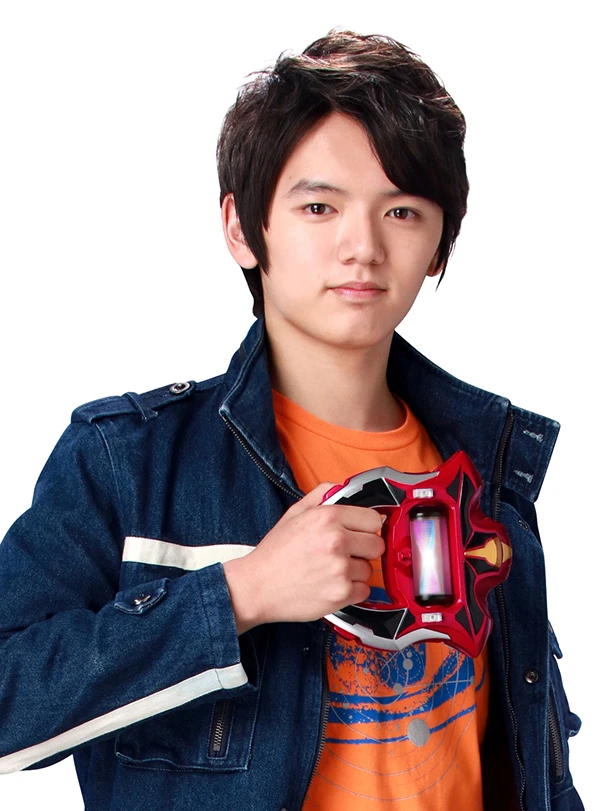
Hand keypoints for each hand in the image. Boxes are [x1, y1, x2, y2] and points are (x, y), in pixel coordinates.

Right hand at [223, 481, 384, 632]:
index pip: (373, 519)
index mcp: (328, 517)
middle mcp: (337, 541)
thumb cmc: (275, 553)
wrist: (257, 586)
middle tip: (345, 554)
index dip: (365, 527)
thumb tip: (342, 488)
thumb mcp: (294, 513)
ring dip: (355, 572)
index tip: (359, 533)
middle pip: (377, 545)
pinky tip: (331, 585)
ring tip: (331, 571)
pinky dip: (351, 591)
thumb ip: (321, 495)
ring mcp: (340, 569)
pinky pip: (364, 591)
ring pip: (369, 570)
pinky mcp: (341, 594)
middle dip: (364, 550)